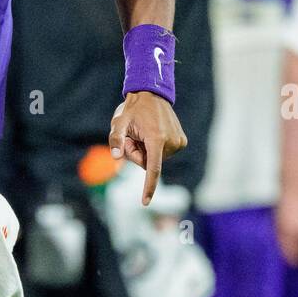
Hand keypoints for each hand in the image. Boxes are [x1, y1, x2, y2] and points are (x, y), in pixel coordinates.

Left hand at [109, 91, 187, 205]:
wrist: (152, 94)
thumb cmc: (132, 110)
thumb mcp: (118, 123)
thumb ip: (115, 140)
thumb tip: (115, 158)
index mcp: (157, 139)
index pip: (153, 170)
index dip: (148, 187)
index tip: (145, 202)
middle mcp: (171, 142)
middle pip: (148, 164)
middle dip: (137, 155)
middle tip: (133, 137)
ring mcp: (179, 142)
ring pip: (156, 160)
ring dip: (146, 151)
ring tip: (144, 132)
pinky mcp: (182, 141)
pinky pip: (164, 154)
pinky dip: (156, 148)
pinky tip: (153, 133)